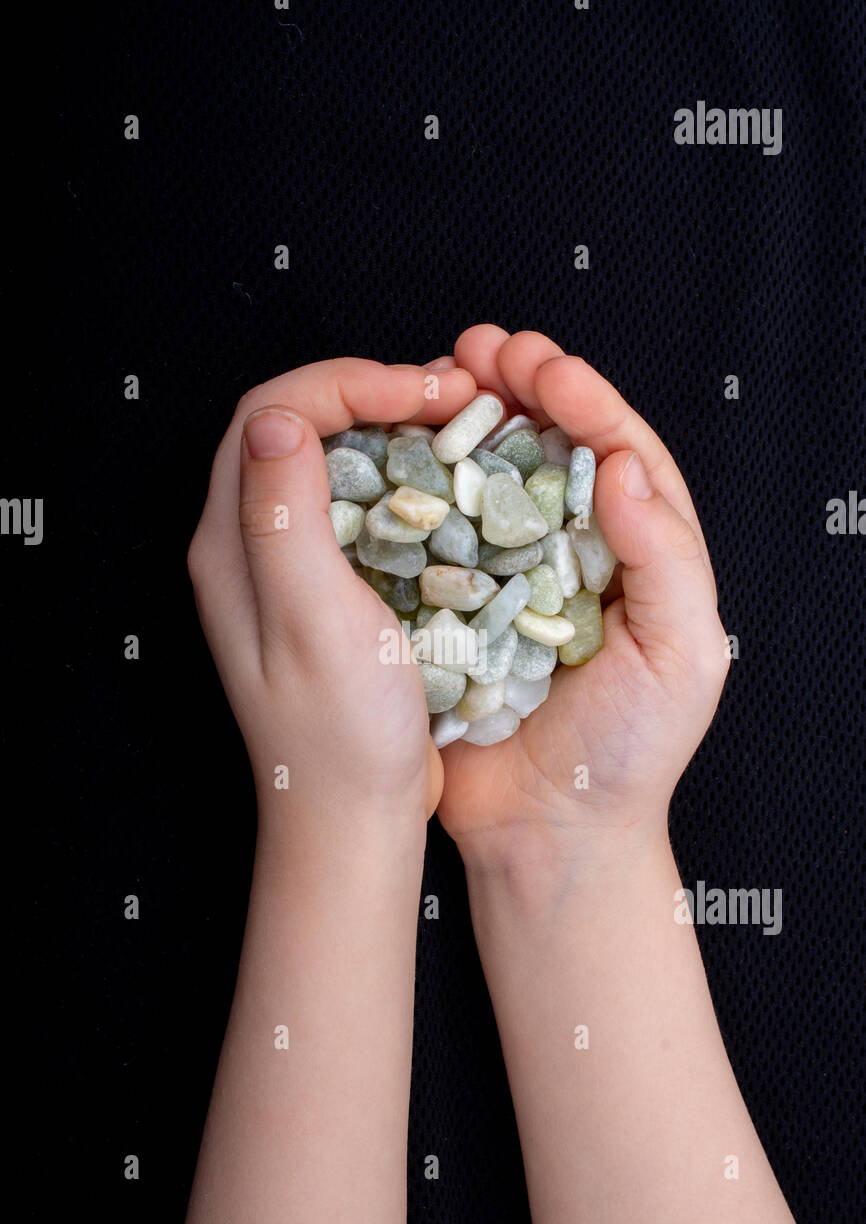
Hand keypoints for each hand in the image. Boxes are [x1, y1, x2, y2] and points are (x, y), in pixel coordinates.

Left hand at [187, 356, 477, 826]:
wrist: (352, 819)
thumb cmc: (337, 738)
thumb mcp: (312, 620)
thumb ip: (285, 517)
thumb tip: (278, 418)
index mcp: (231, 545)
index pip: (274, 414)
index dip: (349, 383)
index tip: (426, 392)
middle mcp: (249, 549)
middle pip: (300, 429)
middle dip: (376, 394)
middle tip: (455, 400)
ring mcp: (288, 572)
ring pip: (334, 464)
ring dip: (395, 434)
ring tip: (462, 433)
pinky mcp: (328, 594)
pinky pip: (361, 511)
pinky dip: (406, 484)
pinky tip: (453, 494)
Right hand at [436, 326, 729, 855]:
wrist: (550, 835)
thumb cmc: (629, 754)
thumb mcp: (680, 657)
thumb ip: (663, 559)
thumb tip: (619, 467)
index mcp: (636, 557)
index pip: (619, 456)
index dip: (586, 402)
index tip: (546, 368)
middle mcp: (573, 556)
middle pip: (550, 450)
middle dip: (522, 388)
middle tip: (482, 345)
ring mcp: (508, 577)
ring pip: (491, 481)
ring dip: (468, 422)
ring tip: (440, 372)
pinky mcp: (454, 606)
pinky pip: (439, 538)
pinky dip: (422, 492)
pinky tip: (400, 453)